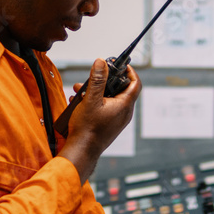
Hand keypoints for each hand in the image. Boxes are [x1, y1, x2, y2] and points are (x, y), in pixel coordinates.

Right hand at [59, 60, 139, 179]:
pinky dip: (93, 102)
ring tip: (80, 90)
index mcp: (124, 105)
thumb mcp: (91, 99)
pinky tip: (78, 102)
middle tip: (94, 76)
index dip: (129, 71)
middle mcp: (124, 113)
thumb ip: (97, 79)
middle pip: (120, 89)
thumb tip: (101, 62)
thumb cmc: (87, 129)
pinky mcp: (108, 125)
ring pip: (109, 99)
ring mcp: (116, 120)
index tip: (119, 64)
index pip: (135, 83)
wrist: (81, 151)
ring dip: (95, 91)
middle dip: (104, 81)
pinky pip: (104, 108)